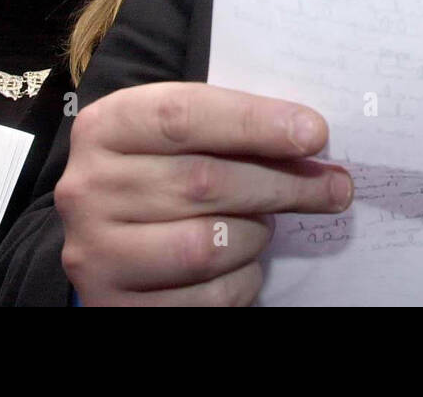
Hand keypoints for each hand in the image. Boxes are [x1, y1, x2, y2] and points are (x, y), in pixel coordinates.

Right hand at [55, 82, 351, 305]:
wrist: (112, 236)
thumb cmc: (166, 170)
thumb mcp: (184, 134)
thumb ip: (232, 128)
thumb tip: (310, 139)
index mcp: (106, 127)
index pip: (184, 115)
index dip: (255, 122)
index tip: (314, 133)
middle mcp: (89, 189)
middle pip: (204, 182)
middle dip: (283, 184)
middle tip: (333, 186)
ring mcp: (96, 253)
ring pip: (207, 245)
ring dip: (256, 234)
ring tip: (265, 224)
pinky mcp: (117, 306)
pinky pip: (207, 298)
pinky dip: (243, 280)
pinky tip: (244, 263)